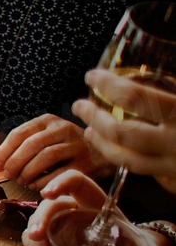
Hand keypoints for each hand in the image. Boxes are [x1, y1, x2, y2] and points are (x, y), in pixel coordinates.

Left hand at [0, 113, 106, 191]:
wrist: (100, 154)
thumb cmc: (64, 148)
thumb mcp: (45, 138)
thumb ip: (23, 146)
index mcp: (48, 121)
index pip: (20, 133)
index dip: (4, 150)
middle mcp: (64, 128)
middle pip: (32, 143)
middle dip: (15, 161)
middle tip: (7, 174)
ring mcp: (77, 144)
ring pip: (46, 156)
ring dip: (28, 171)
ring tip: (21, 180)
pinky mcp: (87, 162)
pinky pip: (61, 173)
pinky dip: (44, 182)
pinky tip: (36, 186)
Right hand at [20, 170, 175, 245]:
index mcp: (94, 201)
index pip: (75, 181)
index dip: (59, 182)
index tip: (48, 193)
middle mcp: (73, 209)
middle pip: (51, 205)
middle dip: (41, 218)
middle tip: (38, 234)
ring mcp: (60, 225)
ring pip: (39, 222)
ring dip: (35, 238)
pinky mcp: (53, 241)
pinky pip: (37, 241)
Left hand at [75, 68, 175, 192]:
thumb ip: (167, 92)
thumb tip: (143, 72)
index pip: (135, 97)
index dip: (109, 85)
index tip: (91, 77)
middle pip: (122, 132)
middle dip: (94, 118)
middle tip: (78, 105)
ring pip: (127, 159)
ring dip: (103, 144)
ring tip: (89, 131)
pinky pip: (144, 173)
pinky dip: (125, 159)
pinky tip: (115, 149)